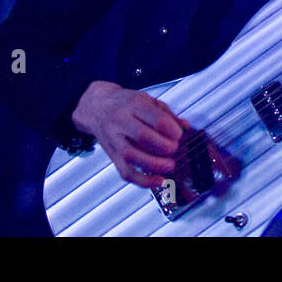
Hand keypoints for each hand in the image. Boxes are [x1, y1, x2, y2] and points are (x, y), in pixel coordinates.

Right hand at [71, 81, 189, 188]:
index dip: (171, 129)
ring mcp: (115, 139)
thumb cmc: (124, 103)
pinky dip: (143, 181)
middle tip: (175, 148)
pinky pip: (125, 172)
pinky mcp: (112, 156)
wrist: (96, 107)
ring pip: (131, 156)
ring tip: (170, 165)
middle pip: (142, 136)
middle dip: (164, 146)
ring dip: (154, 164)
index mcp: (133, 104)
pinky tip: (159, 181)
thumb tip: (185, 126)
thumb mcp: (147, 100)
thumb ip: (167, 114)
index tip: (179, 134)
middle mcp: (121, 121)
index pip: (155, 118)